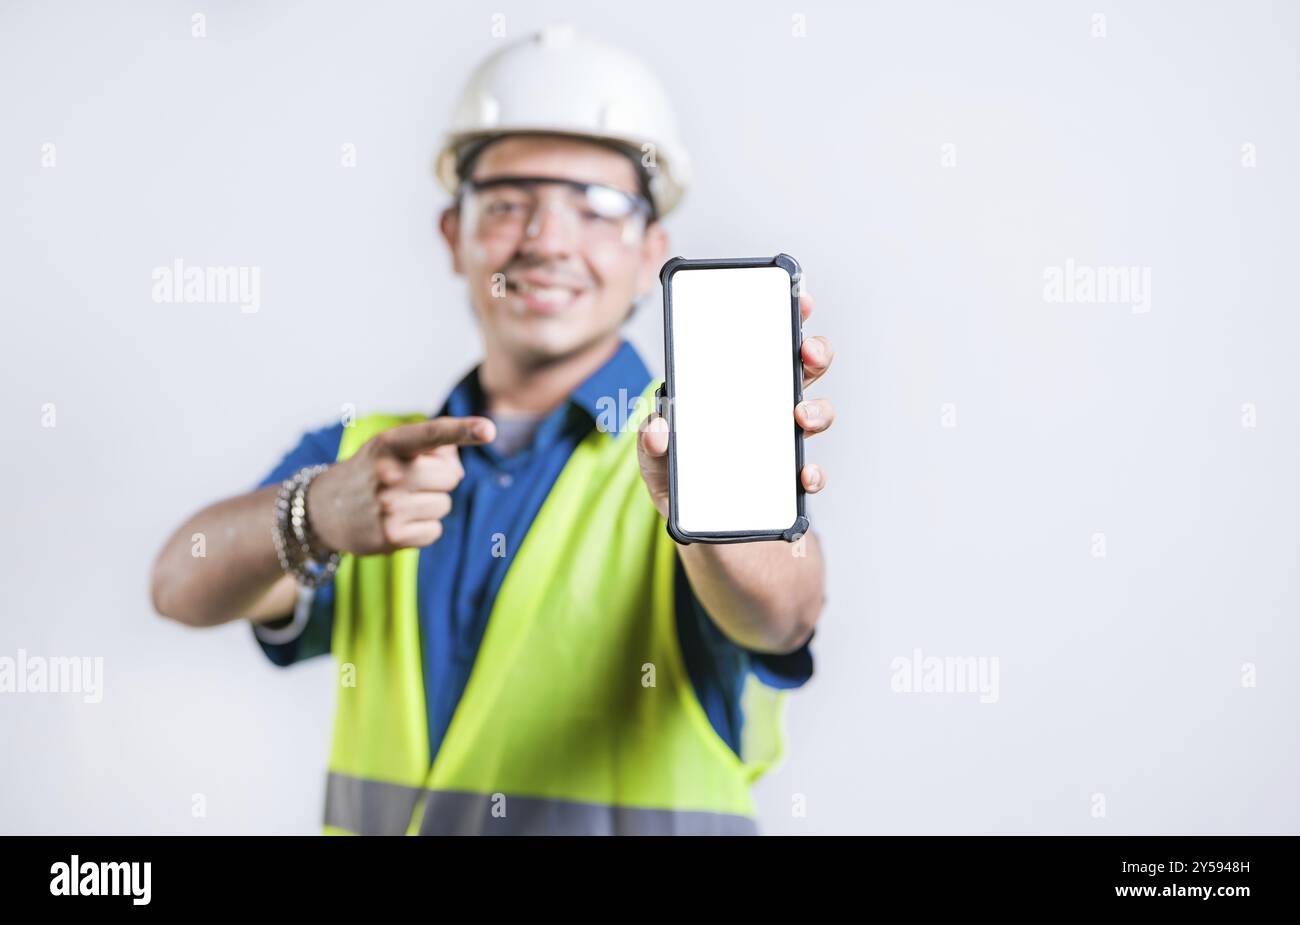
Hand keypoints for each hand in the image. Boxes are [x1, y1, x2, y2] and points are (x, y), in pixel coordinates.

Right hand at [307, 415, 496, 555]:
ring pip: (445, 505)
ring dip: (430, 505)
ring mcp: (389, 506)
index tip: (488, 429)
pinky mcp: (391, 536)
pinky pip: (435, 531)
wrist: (323, 509)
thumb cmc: (372, 471)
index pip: (431, 434)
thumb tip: (457, 469)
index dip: (462, 431)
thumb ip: (433, 448)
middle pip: (451, 477)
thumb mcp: (392, 447)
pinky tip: (398, 522)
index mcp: (390, 443)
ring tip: (398, 502)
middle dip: (438, 480)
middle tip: (407, 482)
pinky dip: (423, 528)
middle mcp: (388, 473)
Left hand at [637, 288, 834, 520]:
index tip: (798, 299)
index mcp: (735, 392)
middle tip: (807, 352)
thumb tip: (659, 427)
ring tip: (801, 418)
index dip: (786, 318)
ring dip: (817, 410)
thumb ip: (651, 444)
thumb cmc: (683, 488)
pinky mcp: (791, 485)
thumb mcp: (657, 464)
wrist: (707, 539)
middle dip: (814, 351)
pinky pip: (812, 472)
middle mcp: (766, 412)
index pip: (763, 346)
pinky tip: (804, 475)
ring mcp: (783, 446)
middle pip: (801, 369)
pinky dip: (813, 472)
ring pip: (816, 413)